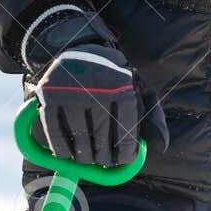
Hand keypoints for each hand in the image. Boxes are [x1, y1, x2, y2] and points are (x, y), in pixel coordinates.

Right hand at [25, 12, 169, 166]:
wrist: (79, 48)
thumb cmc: (114, 77)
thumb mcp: (138, 88)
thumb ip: (154, 116)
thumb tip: (161, 146)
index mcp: (123, 87)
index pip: (126, 133)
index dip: (125, 152)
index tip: (121, 160)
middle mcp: (97, 89)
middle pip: (101, 139)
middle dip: (104, 157)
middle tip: (103, 162)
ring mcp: (71, 92)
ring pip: (79, 139)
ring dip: (84, 157)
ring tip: (88, 159)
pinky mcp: (49, 95)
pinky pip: (55, 133)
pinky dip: (61, 149)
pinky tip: (68, 154)